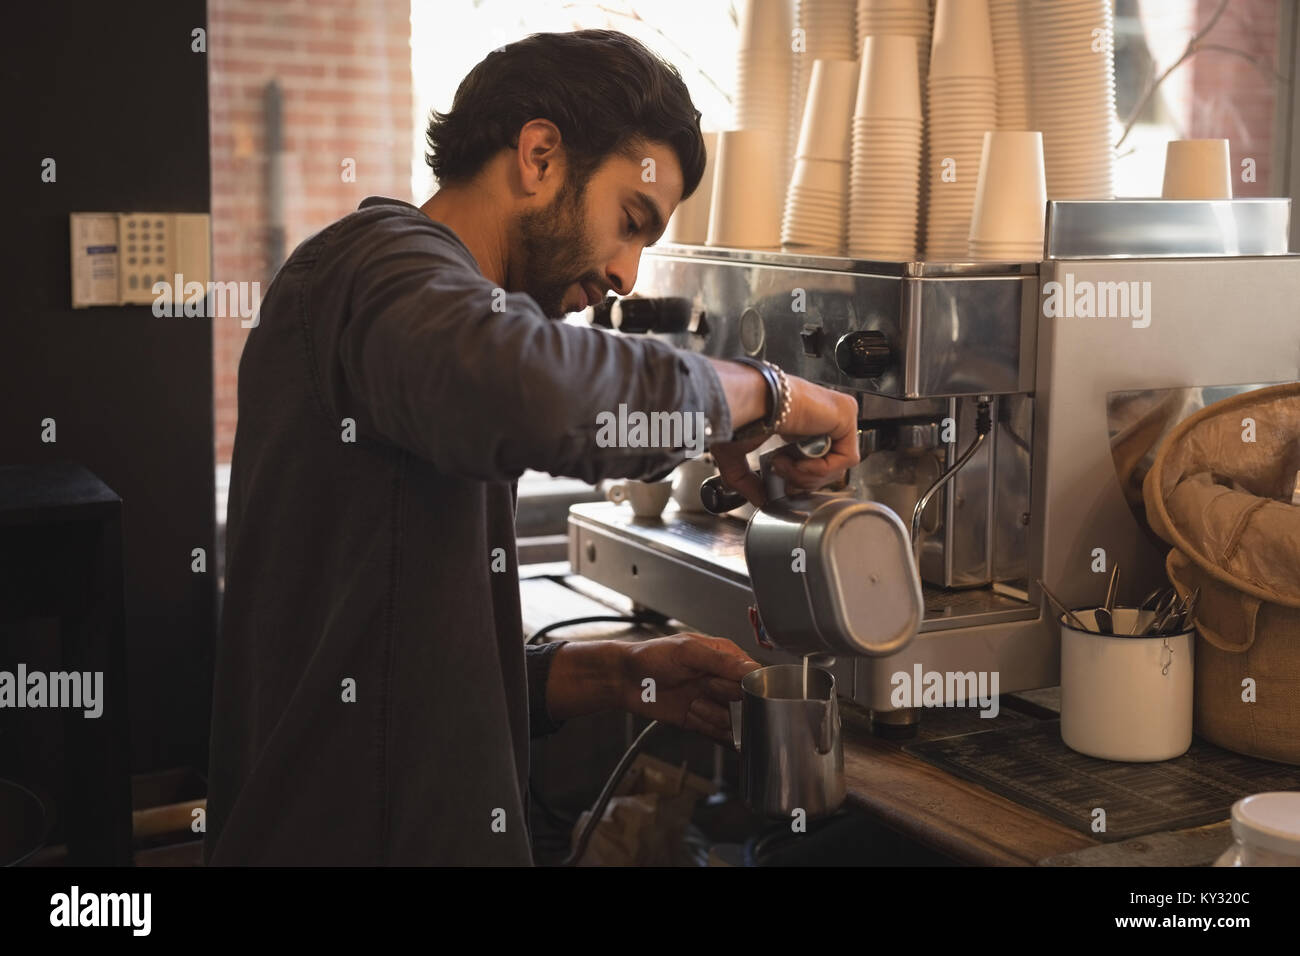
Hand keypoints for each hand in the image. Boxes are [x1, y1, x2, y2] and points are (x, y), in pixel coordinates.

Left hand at [619, 634, 760, 743]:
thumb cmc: (651, 657)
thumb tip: (751, 668)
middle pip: (747, 701)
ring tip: (693, 704)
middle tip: (705, 689)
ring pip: (735, 721)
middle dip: (726, 700)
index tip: (728, 684)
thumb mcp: (687, 651)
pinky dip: (707, 728)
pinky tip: (691, 715)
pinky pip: (720, 734)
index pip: (754, 675)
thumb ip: (721, 660)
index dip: (745, 685)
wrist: (625, 681)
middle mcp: (722, 680)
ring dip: (713, 716)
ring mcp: (713, 701)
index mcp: (724, 656)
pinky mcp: (702, 721)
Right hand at [710, 376, 859, 505]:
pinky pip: (846, 457)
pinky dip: (822, 468)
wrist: (748, 402)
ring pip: (838, 464)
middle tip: (783, 475)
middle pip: (830, 465)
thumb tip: (757, 498)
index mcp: (800, 417)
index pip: (816, 457)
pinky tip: (799, 460)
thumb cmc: (739, 415)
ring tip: (784, 463)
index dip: (802, 478)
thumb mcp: (737, 456)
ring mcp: (836, 412)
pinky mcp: (846, 413)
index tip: (785, 486)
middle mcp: (820, 413)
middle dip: (805, 480)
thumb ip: (749, 481)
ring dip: (808, 474)